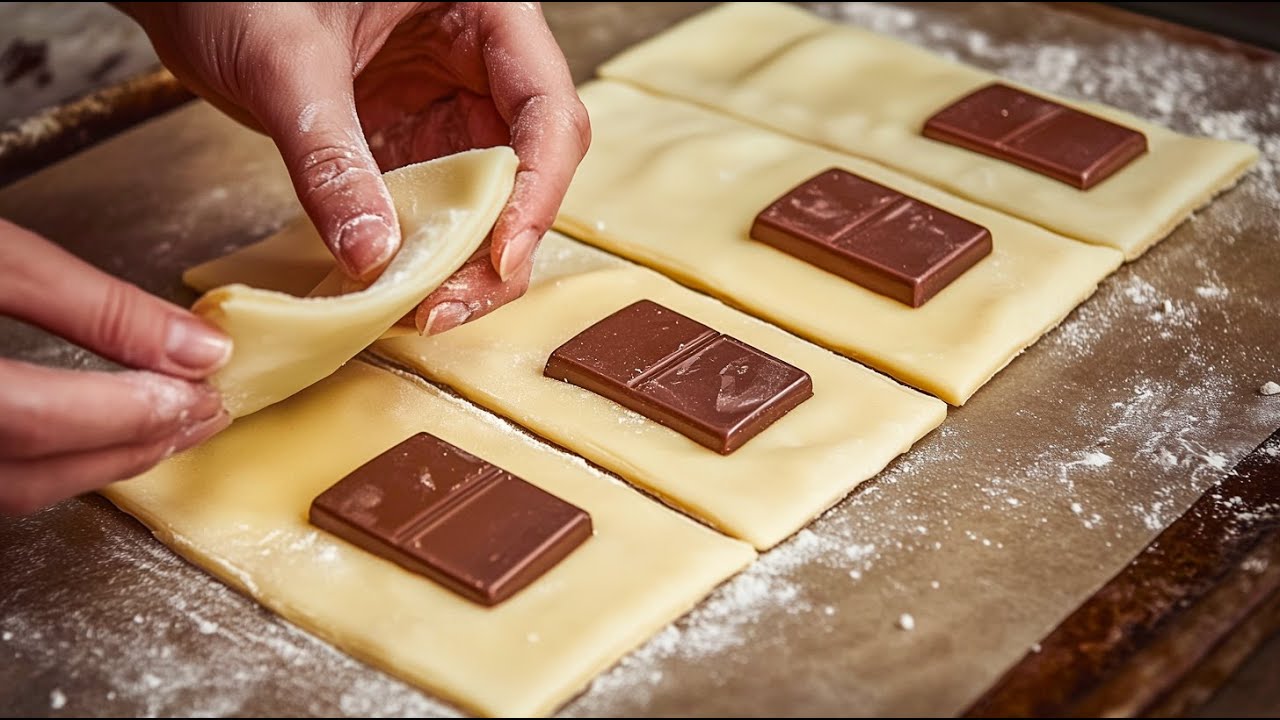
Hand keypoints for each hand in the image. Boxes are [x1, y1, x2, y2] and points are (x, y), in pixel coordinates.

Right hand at [0, 219, 230, 513]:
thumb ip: (94, 304)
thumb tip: (198, 346)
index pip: (40, 420)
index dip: (133, 410)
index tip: (203, 387)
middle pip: (35, 473)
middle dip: (132, 443)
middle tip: (206, 412)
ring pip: (19, 490)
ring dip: (101, 462)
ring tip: (170, 423)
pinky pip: (2, 479)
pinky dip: (59, 462)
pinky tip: (100, 433)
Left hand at [120, 2, 590, 333]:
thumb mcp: (282, 58)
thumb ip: (328, 154)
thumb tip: (371, 253)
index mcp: (484, 11)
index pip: (548, 111)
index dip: (536, 189)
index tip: (499, 254)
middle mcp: (481, 63)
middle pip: (531, 170)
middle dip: (499, 246)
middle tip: (447, 304)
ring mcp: (447, 106)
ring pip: (490, 201)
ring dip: (463, 261)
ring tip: (420, 308)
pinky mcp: (410, 143)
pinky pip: (436, 209)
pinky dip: (421, 254)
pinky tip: (394, 288)